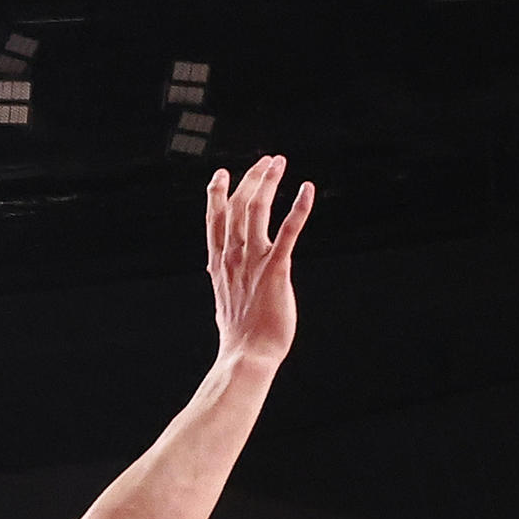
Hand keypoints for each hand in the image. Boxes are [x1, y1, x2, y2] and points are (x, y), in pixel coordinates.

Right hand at [202, 155, 311, 365]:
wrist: (248, 356)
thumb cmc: (239, 336)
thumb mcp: (223, 300)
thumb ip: (220, 279)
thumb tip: (212, 271)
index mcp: (219, 264)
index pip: (215, 220)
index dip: (217, 193)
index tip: (221, 174)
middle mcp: (234, 257)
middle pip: (237, 206)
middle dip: (250, 179)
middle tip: (265, 161)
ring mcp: (254, 262)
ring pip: (257, 210)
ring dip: (268, 182)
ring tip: (278, 163)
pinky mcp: (276, 269)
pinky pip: (289, 231)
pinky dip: (298, 207)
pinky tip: (307, 189)